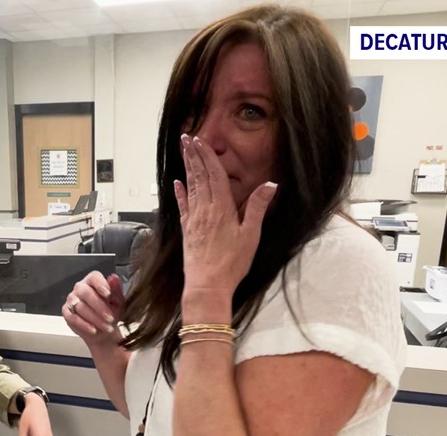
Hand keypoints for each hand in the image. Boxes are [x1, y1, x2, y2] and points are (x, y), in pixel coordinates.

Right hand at [63, 271, 124, 346]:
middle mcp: (80, 288)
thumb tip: (114, 278)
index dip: (100, 284)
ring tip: (107, 327)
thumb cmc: (111, 312)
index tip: (108, 294)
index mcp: (93, 281)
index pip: (94, 277)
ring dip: (95, 319)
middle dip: (99, 306)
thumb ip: (116, 290)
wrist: (104, 330)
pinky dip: (84, 325)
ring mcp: (71, 299)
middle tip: (110, 318)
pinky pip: (72, 318)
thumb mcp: (118, 302)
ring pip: (80, 307)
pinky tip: (93, 330)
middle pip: (85, 292)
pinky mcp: (66, 312)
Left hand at [175, 134, 277, 295]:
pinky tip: (176, 183)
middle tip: (187, 138)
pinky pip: (183, 207)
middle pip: (199, 177)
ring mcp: (194, 220)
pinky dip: (180, 193)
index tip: (201, 140)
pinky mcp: (188, 231)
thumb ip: (258, 208)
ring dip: (187, 168)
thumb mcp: (251, 236)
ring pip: (190, 188)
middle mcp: (205, 210)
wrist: (207, 286)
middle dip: (193, 156)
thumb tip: (270, 184)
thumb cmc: (231, 264)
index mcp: (222, 209)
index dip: (207, 156)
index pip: (214, 175)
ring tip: (183, 152)